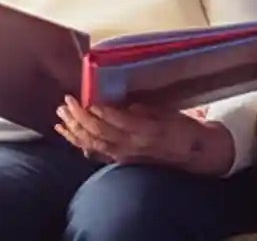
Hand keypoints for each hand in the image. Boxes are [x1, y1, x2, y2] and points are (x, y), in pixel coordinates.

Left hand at [55, 97, 227, 171]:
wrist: (195, 154)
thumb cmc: (183, 127)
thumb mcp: (167, 113)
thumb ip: (143, 109)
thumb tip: (120, 103)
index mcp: (146, 131)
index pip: (116, 121)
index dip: (97, 109)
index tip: (83, 96)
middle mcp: (132, 146)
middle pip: (99, 133)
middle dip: (79, 117)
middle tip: (66, 102)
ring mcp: (125, 155)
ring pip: (93, 144)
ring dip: (74, 130)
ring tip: (61, 116)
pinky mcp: (122, 159)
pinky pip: (96, 152)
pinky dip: (79, 142)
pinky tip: (67, 133)